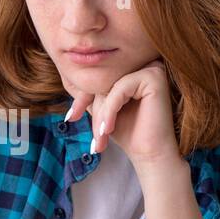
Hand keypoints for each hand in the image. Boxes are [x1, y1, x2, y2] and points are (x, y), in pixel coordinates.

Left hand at [64, 59, 180, 170]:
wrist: (152, 154)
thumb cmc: (129, 133)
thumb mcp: (102, 109)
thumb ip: (90, 93)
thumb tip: (65, 76)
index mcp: (133, 69)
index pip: (99, 78)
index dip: (82, 98)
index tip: (70, 118)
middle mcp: (143, 64)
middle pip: (104, 81)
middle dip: (93, 110)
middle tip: (91, 137)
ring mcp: (150, 67)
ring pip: (110, 85)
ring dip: (101, 114)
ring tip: (101, 137)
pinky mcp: (154, 75)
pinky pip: (120, 88)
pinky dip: (110, 110)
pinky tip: (108, 129)